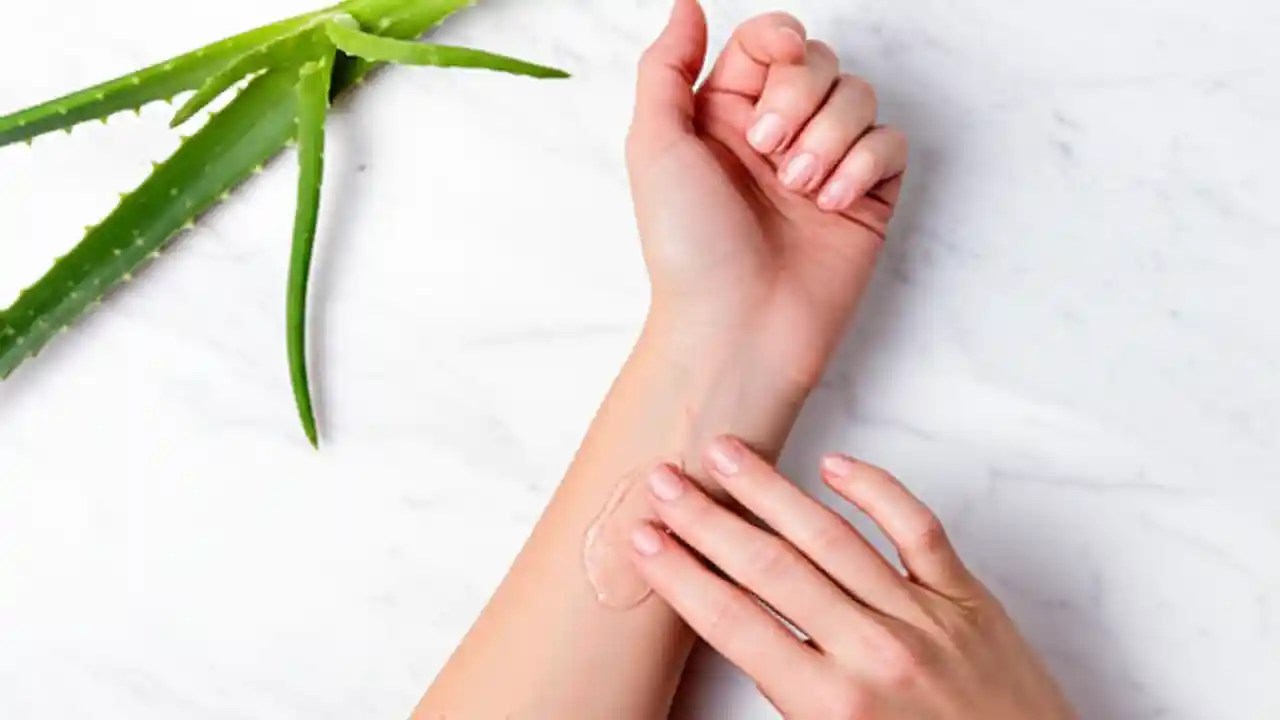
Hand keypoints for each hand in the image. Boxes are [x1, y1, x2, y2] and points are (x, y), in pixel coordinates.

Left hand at [627, 1, 907, 386]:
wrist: (736, 328)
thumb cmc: (688, 248)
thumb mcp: (654, 147)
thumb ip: (666, 67)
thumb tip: (687, 4)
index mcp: (725, 115)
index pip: (770, 42)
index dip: (779, 42)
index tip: (776, 62)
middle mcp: (778, 134)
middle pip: (820, 61)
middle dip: (801, 97)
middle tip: (770, 154)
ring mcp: (825, 166)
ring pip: (860, 97)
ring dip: (832, 135)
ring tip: (800, 188)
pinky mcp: (865, 199)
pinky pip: (890, 143)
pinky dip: (865, 165)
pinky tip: (833, 204)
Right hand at [629, 438, 1075, 718]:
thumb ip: (790, 701)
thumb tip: (739, 640)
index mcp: (834, 706)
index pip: (735, 623)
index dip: (681, 576)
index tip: (645, 541)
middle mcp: (873, 652)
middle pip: (769, 567)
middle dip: (707, 520)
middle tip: (664, 482)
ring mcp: (923, 615)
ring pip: (830, 535)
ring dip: (769, 491)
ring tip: (725, 454)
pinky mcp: (967, 596)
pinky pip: (915, 527)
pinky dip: (874, 489)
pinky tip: (833, 465)